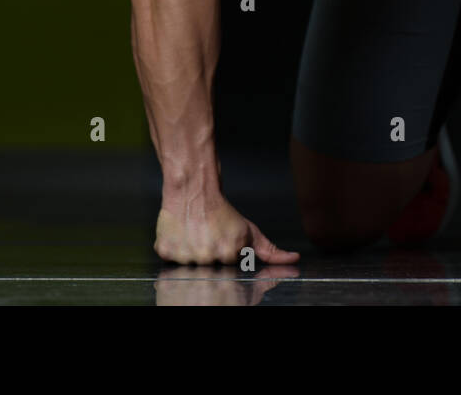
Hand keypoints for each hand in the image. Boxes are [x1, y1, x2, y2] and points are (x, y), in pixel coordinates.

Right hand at [154, 193, 299, 265]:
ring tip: (196, 236)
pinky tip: (183, 237)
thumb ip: (271, 251)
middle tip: (208, 239)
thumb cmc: (222, 211)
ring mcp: (185, 256)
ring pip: (188, 267)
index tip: (222, 244)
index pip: (228, 270)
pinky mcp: (166, 252)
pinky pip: (171, 260)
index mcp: (230, 253)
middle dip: (209, 258)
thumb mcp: (249, 231)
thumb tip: (294, 259)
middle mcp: (207, 257)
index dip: (225, 257)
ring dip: (192, 255)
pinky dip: (175, 251)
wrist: (193, 190)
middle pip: (208, 270)